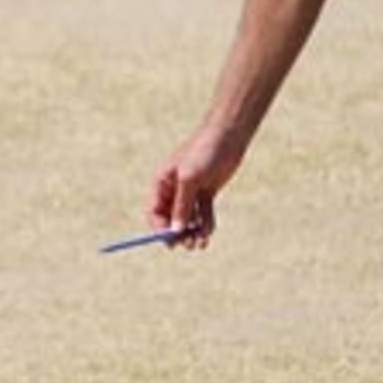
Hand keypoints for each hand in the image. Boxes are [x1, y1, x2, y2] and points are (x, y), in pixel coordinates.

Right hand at [147, 125, 243, 248]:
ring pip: (189, 220)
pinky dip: (205, 225)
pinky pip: (203, 215)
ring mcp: (191, 192)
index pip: (154, 212)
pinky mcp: (207, 194)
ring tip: (201, 242)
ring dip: (193, 233)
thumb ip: (182, 206)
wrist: (228, 137)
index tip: (169, 242)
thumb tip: (175, 231)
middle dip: (178, 234)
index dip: (159, 229)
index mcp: (162, 183)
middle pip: (171, 219)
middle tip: (188, 245)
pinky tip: (209, 232)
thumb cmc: (204, 152)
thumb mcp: (189, 179)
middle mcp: (174, 190)